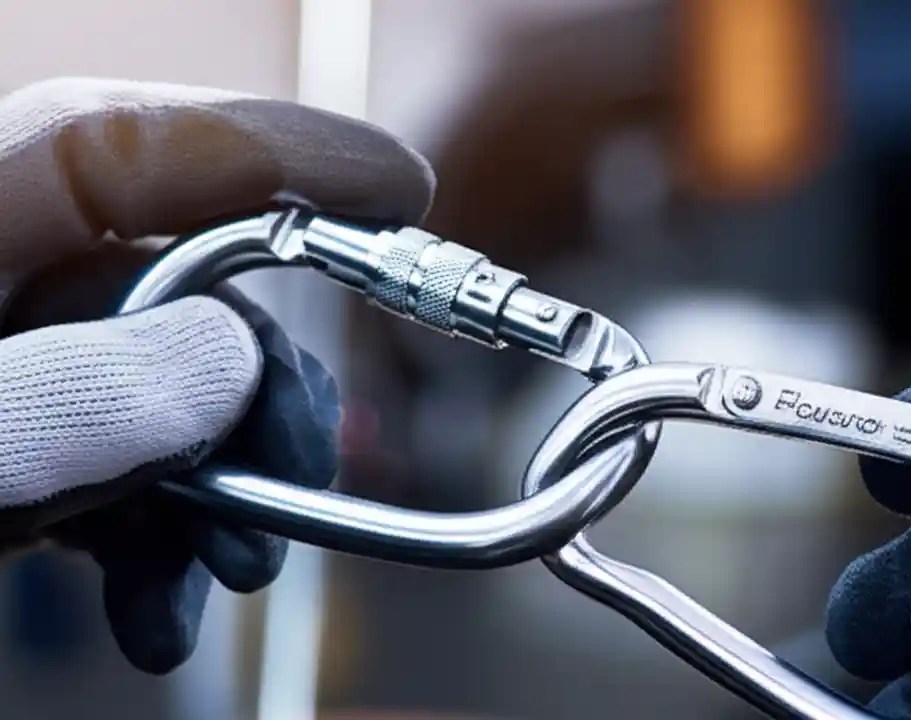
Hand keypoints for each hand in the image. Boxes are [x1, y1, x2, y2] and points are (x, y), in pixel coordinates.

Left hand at [0, 78, 433, 672]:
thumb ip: (58, 400)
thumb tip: (225, 356)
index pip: (116, 146)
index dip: (277, 154)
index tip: (398, 187)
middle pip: (159, 283)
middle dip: (249, 388)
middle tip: (300, 473)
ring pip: (149, 388)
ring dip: (212, 484)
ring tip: (226, 575)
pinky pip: (105, 462)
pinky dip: (153, 534)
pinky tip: (163, 604)